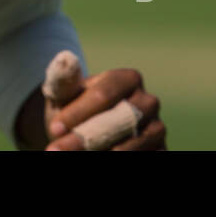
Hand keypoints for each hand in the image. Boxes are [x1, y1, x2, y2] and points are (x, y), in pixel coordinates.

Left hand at [26, 50, 165, 150]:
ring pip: (129, 145)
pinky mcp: (161, 150)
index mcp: (128, 78)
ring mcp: (158, 129)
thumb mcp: (65, 96)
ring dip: (98, 152)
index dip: (77, 113)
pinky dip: (118, 158)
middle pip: (117, 122)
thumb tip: (65, 58)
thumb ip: (63, 80)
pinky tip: (96, 158)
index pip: (103, 95)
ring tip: (72, 157)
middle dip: (84, 138)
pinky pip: (142, 157)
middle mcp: (149, 102)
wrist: (89, 136)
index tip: (54, 128)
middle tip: (55, 151)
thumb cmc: (75, 112)